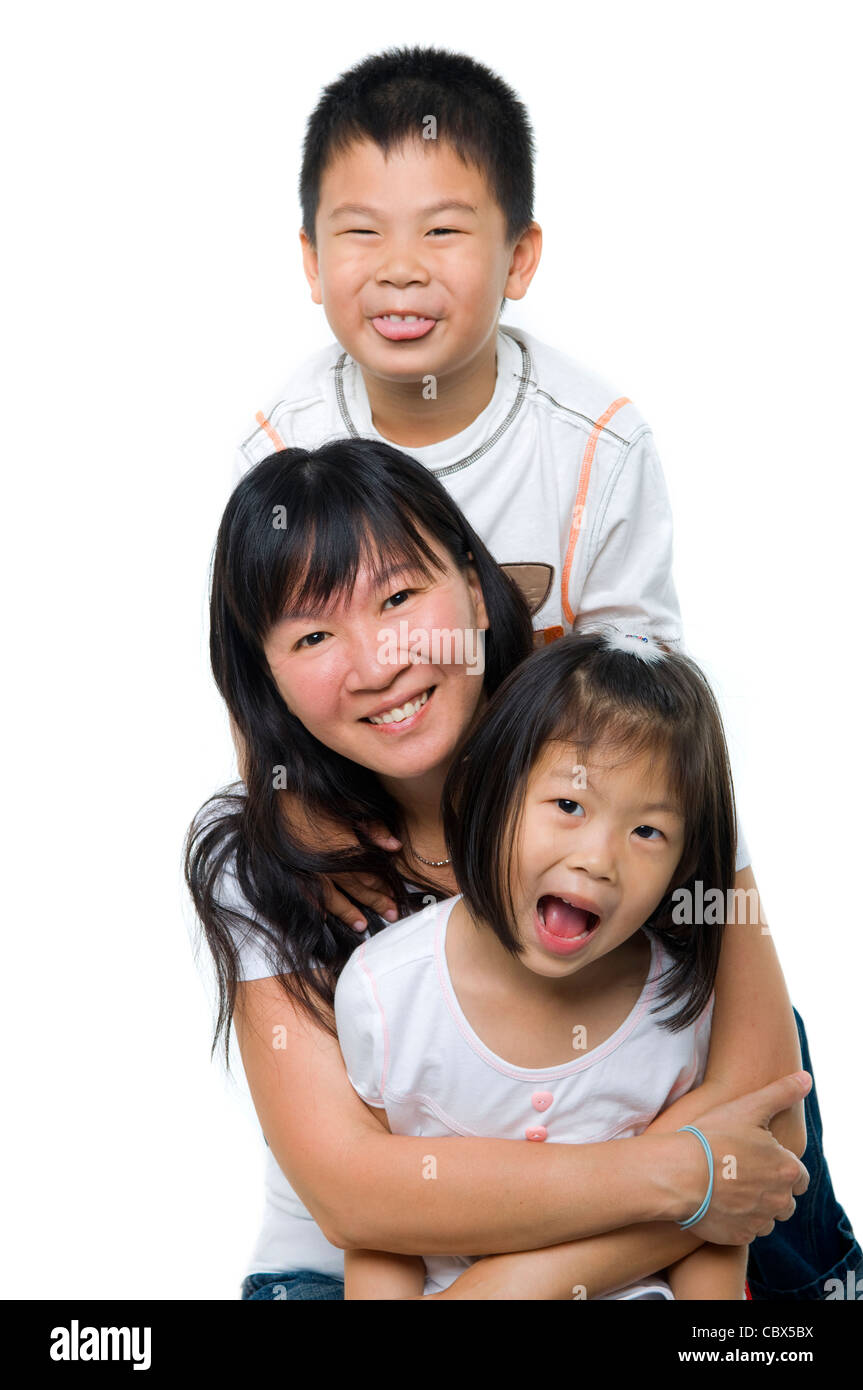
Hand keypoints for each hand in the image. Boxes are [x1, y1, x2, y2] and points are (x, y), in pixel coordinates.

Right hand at [279, 790, 401, 931]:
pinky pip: (307, 894)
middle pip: (356, 888)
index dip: (385, 887)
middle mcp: (328, 865)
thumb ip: (374, 827)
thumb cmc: (316, 795)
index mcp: (345, 849)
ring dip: (349, 912)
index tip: (396, 899)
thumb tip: (395, 846)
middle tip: (391, 915)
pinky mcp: (292, 869)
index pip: (370, 874)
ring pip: (333, 897)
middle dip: (375, 902)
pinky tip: (324, 917)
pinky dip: (317, 907)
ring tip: (362, 925)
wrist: (277, 792)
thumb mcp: (351, 805)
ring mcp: (308, 870)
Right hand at [671, 1072, 810, 1244]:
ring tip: (728, 1187)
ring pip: (766, 1217)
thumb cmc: (712, 1137)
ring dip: (755, 1206)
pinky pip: (745, 1230)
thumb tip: (806, 1078)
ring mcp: (759, 1221)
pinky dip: (736, 1220)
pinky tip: (718, 1201)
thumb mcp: (748, 1107)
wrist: (679, 1174)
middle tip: (740, 1171)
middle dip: (769, 1188)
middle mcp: (780, 1200)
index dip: (780, 1166)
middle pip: (784, 1200)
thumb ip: (782, 1093)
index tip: (759, 1159)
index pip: (799, 1177)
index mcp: (787, 1170)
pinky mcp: (739, 1237)